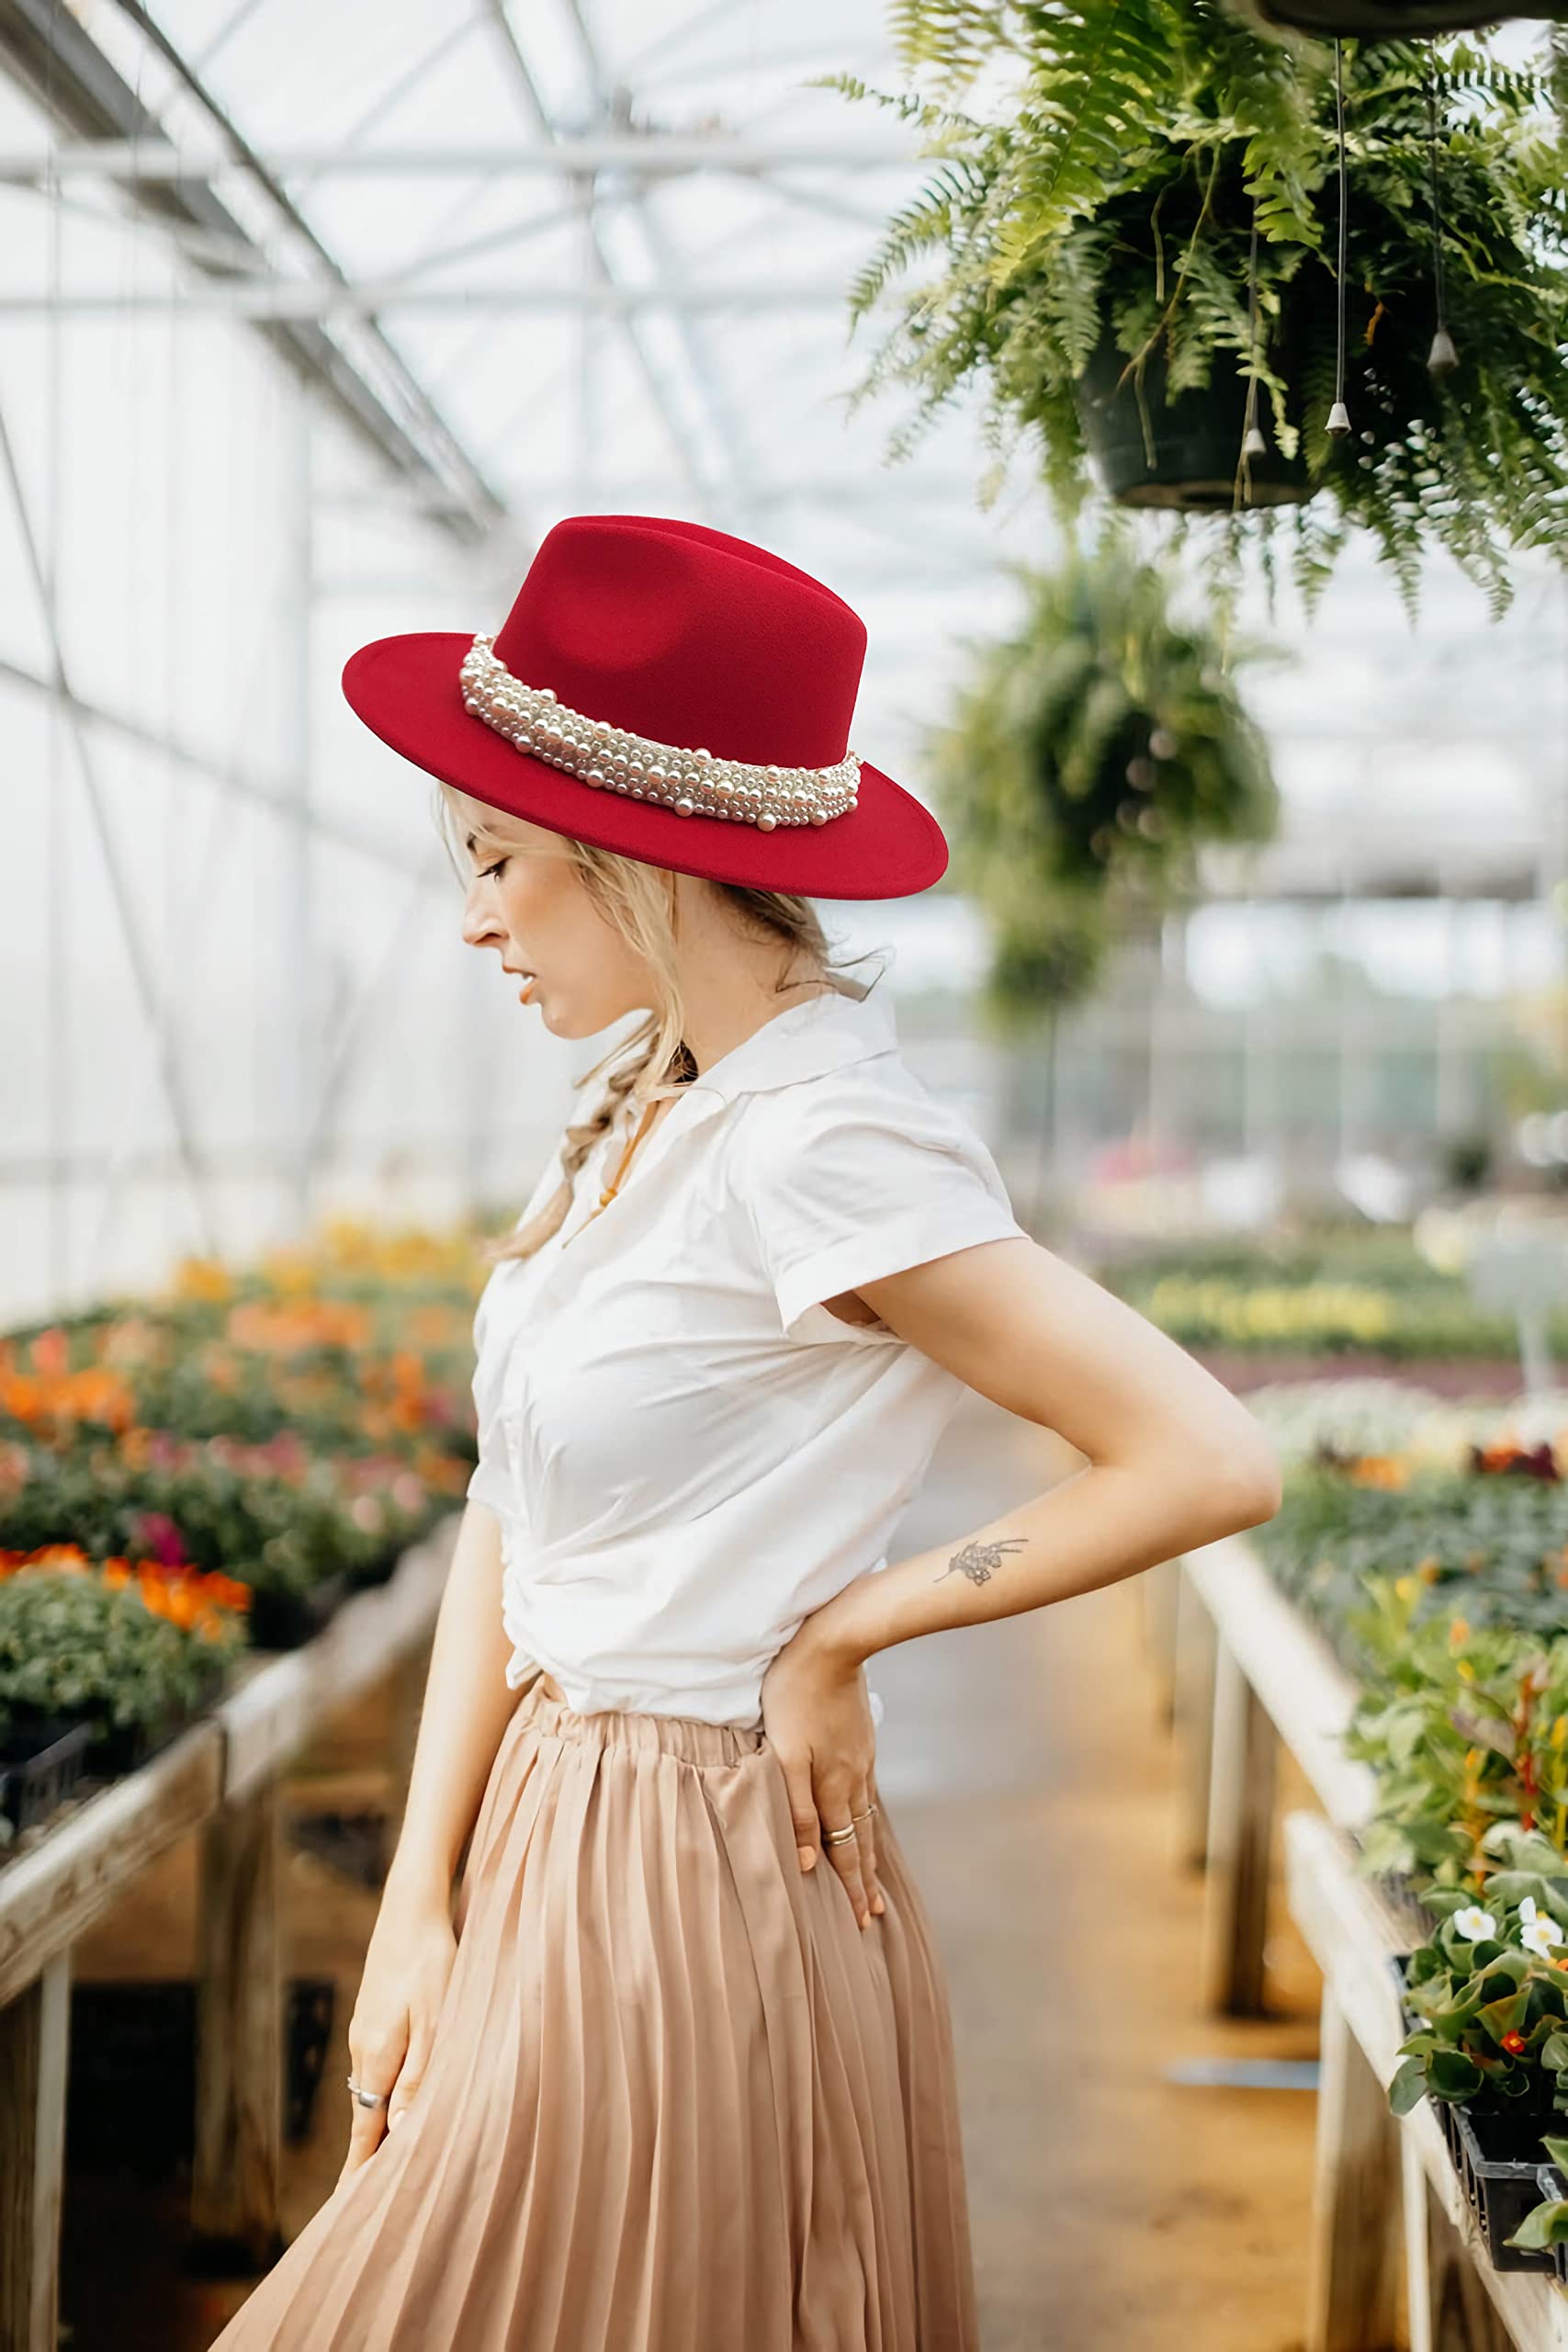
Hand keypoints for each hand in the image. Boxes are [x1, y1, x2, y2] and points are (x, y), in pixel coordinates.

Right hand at [336, 1899, 456, 2182]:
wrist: (411, 1907)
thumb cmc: (432, 1961)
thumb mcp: (435, 2020)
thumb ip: (419, 2076)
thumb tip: (399, 2132)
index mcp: (378, 2057)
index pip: (364, 2131)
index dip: (358, 2171)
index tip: (345, 2211)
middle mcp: (364, 2050)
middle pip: (363, 2117)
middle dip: (362, 2158)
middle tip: (355, 2203)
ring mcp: (366, 2032)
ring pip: (369, 2092)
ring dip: (373, 2127)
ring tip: (378, 2163)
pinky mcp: (375, 2017)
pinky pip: (375, 2069)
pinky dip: (380, 2096)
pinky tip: (391, 2102)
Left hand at [760, 1629, 884, 1928]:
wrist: (833, 1643)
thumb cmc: (796, 1695)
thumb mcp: (785, 1754)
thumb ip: (795, 1808)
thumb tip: (807, 1862)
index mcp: (834, 1787)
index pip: (844, 1851)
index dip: (851, 1887)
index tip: (862, 1920)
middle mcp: (854, 1779)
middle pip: (861, 1840)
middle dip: (865, 1879)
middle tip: (873, 1913)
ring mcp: (862, 1758)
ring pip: (866, 1817)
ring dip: (868, 1851)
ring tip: (873, 1875)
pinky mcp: (862, 1739)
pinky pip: (867, 1791)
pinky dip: (868, 1817)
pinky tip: (865, 1815)